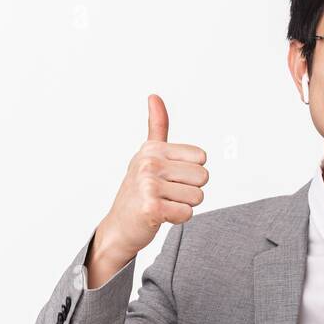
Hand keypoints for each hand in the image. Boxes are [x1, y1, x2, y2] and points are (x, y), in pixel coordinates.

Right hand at [88, 95, 208, 286]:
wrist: (119, 227)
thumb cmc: (138, 191)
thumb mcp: (147, 155)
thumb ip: (157, 127)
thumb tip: (154, 96)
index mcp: (153, 148)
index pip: (202, 158)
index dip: (190, 173)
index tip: (169, 179)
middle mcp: (149, 163)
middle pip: (203, 177)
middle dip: (189, 191)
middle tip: (166, 195)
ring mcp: (148, 185)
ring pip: (197, 197)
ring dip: (183, 205)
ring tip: (162, 204)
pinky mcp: (151, 207)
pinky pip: (187, 213)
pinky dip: (177, 219)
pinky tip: (159, 216)